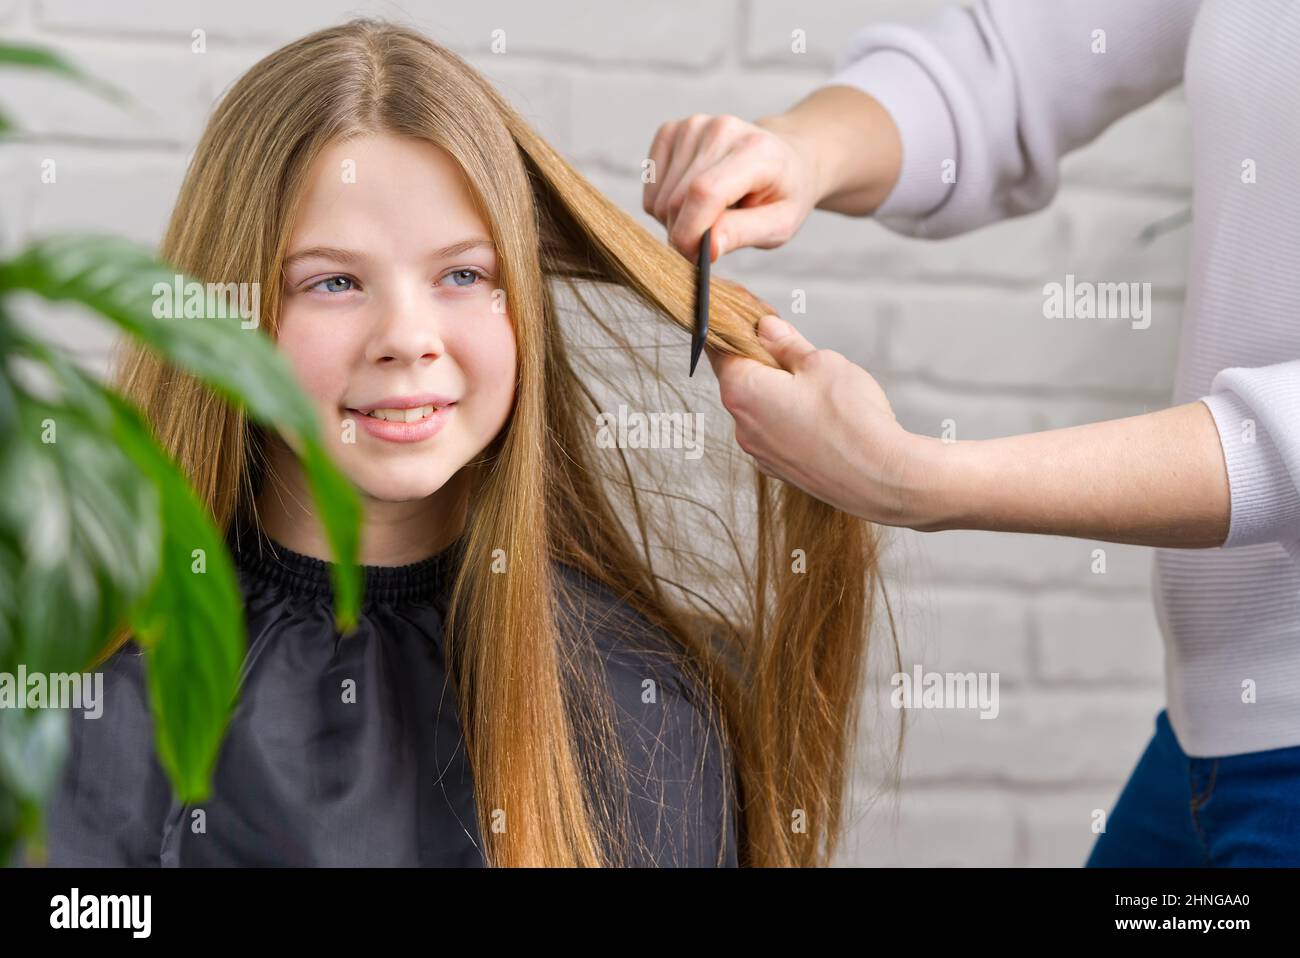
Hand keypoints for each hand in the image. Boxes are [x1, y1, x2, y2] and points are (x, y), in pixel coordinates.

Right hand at [641, 113, 822, 261]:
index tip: (695, 258)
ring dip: (676, 221)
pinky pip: (651, 186)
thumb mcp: (780, 224)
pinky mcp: (672, 131)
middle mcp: (721, 130)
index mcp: (755, 151)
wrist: (783, 159)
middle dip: (685, 234)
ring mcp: (693, 126)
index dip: (690, 233)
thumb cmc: (782, 195)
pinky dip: (665, 203)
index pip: (704, 192)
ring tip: (709, 215)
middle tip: (710, 241)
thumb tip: (706, 248)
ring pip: (660, 199)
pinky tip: (692, 199)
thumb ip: (744, 233)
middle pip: (676, 200)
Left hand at [708, 315, 939, 529]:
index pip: (721, 348)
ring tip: (819, 387)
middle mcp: (742, 426)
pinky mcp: (781, 470)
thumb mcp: (821, 363)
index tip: (751, 314)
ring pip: (760, 408)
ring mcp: (760, 452)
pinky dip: (790, 419)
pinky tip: (821, 416)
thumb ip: (788, 345)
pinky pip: (777, 433)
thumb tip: (767, 328)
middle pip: (741, 379)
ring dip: (779, 392)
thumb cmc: (851, 419)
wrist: (880, 480)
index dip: (735, 327)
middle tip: (795, 347)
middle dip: (763, 360)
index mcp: (743, 391)